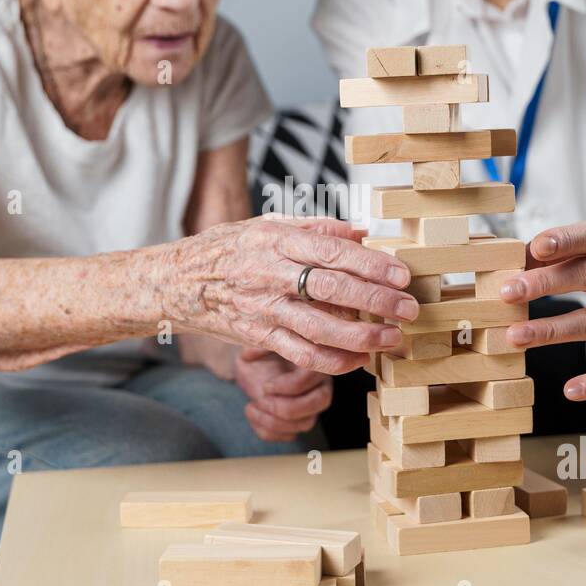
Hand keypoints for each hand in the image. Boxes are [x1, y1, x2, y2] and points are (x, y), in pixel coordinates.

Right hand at [154, 215, 418, 374]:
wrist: (177, 282)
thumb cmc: (227, 248)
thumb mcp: (266, 225)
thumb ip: (316, 228)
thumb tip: (362, 232)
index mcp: (276, 240)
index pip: (332, 251)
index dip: (371, 264)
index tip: (401, 274)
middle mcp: (270, 273)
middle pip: (332, 288)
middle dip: (376, 300)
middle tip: (408, 309)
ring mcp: (263, 308)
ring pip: (319, 327)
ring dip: (361, 336)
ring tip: (391, 338)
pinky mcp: (257, 336)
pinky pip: (300, 353)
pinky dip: (332, 361)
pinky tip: (357, 360)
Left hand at [234, 347, 332, 441]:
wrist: (253, 368)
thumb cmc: (260, 353)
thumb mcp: (256, 343)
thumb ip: (259, 343)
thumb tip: (251, 351)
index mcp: (314, 362)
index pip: (312, 378)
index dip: (287, 386)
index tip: (265, 386)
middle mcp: (320, 385)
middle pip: (320, 403)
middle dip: (286, 407)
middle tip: (261, 399)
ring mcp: (312, 407)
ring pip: (306, 424)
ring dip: (273, 422)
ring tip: (251, 407)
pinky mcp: (299, 423)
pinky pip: (289, 436)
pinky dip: (266, 431)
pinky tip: (252, 412)